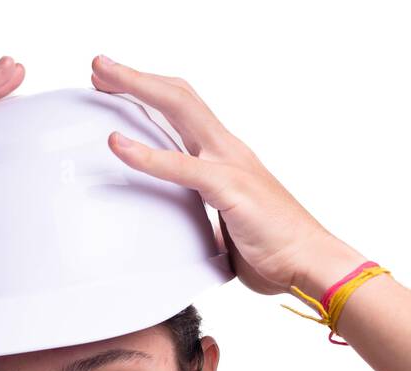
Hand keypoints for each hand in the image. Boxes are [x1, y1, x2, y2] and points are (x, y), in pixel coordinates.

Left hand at [90, 55, 362, 300]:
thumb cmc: (274, 251)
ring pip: (180, 110)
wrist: (311, 264)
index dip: (151, 93)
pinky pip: (182, 166)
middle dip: (136, 77)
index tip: (117, 87)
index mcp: (226, 158)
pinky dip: (145, 153)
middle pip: (179, 96)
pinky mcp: (229, 188)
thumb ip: (206, 222)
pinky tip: (116, 144)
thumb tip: (188, 234)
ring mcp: (230, 164)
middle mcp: (228, 151)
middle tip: (99, 67)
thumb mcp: (228, 229)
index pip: (186, 110)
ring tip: (100, 78)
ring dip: (137, 89)